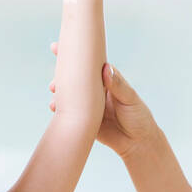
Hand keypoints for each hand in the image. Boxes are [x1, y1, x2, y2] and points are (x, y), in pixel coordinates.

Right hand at [48, 43, 156, 157]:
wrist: (137, 143)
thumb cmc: (138, 117)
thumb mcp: (130, 99)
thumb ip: (117, 85)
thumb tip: (105, 68)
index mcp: (106, 80)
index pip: (88, 63)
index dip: (74, 55)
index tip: (57, 48)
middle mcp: (95, 90)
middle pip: (75, 78)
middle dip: (61, 76)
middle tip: (54, 80)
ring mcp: (88, 105)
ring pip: (69, 95)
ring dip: (59, 92)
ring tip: (53, 92)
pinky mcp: (84, 120)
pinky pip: (69, 112)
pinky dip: (60, 109)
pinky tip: (54, 107)